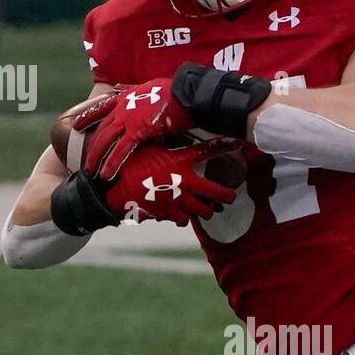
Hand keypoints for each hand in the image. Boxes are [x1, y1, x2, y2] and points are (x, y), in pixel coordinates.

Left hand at [75, 77, 191, 179]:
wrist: (188, 92)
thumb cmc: (176, 92)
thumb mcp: (151, 87)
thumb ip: (135, 91)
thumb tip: (124, 89)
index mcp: (126, 97)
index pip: (101, 107)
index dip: (87, 117)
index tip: (76, 125)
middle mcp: (122, 107)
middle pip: (101, 129)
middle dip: (90, 147)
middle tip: (84, 161)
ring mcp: (128, 118)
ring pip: (105, 140)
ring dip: (96, 157)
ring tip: (90, 171)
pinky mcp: (138, 130)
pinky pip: (121, 149)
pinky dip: (112, 162)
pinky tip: (105, 174)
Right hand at [102, 141, 236, 225]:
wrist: (119, 187)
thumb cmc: (133, 163)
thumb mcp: (152, 149)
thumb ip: (167, 147)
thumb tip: (171, 134)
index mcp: (182, 163)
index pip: (208, 151)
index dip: (224, 146)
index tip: (236, 144)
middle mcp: (186, 184)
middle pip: (217, 193)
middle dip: (227, 196)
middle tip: (230, 196)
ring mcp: (180, 201)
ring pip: (205, 211)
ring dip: (208, 210)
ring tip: (209, 209)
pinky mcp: (170, 214)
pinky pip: (185, 221)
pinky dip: (185, 219)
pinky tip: (184, 216)